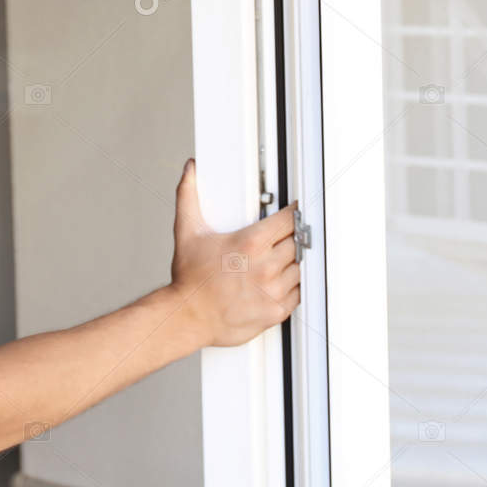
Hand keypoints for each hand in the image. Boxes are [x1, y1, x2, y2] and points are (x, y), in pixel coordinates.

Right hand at [169, 159, 300, 347]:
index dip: (293, 214)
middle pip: (298, 243)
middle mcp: (265, 267)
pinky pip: (298, 294)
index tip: (294, 213)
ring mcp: (272, 291)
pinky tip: (278, 281)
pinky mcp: (275, 311)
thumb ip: (189, 196)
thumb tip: (190, 170)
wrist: (188, 316)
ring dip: (293, 262)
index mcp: (250, 244)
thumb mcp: (187, 232)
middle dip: (291, 238)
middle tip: (281, 238)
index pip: (290, 220)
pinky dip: (292, 287)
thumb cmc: (190, 279)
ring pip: (300, 268)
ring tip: (276, 260)